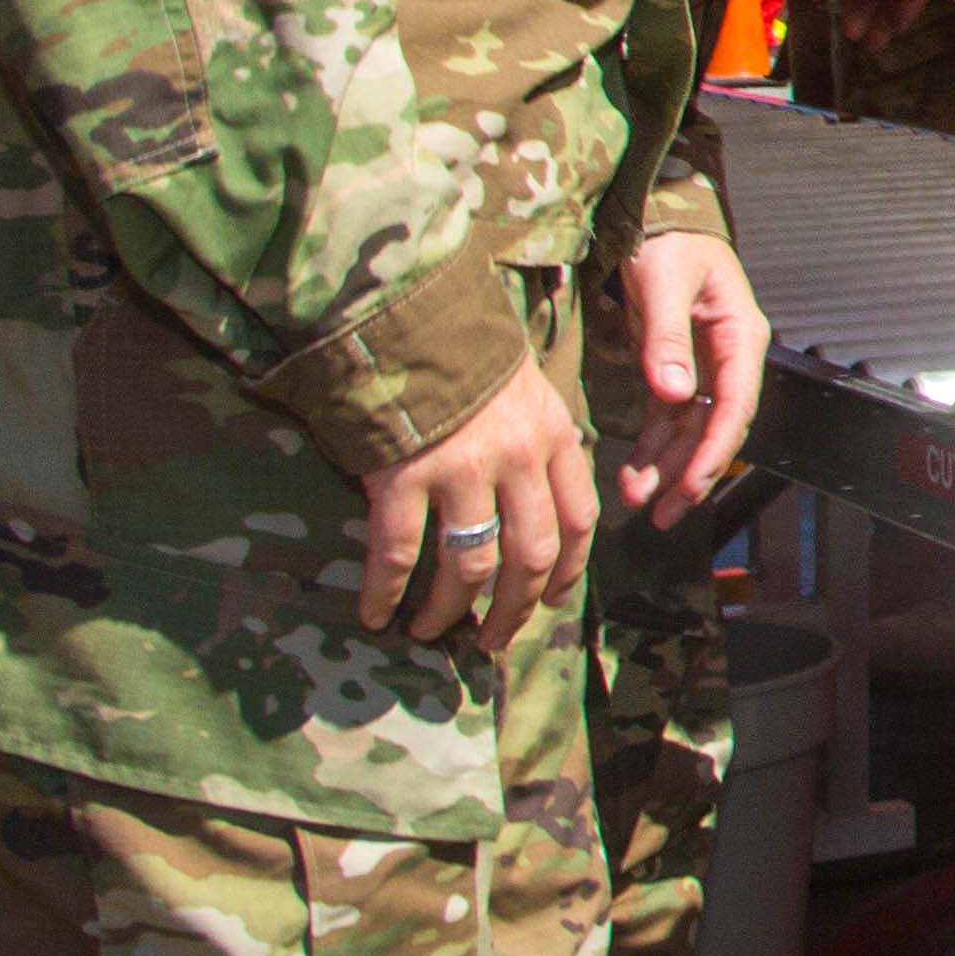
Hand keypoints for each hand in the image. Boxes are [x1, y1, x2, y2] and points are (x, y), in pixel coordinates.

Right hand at [359, 356, 597, 651]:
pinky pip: (399, 554)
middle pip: (530, 557)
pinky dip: (387, 592)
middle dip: (512, 610)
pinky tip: (376, 615)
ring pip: (470, 566)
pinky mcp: (403, 477)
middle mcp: (518, 459)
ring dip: (450, 611)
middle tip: (491, 642)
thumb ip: (540, 444)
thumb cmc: (465, 353)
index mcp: (556, 437)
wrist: (405, 313)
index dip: (567, 572)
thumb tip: (540, 503)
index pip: (578, 521)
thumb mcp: (527, 390)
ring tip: (430, 633)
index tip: (552, 602)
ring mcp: (462, 470)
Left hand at [609, 229, 768, 526]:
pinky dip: (653, 447)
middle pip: (715, 428)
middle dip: (690, 474)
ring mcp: (702, 365)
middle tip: (662, 514)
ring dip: (668, 467)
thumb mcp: (666, 282)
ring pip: (690, 430)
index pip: (735, 406)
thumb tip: (673, 393)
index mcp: (741, 337)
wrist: (653, 215)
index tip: (690, 485)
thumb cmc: (667, 241)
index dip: (714, 451)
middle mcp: (728, 357)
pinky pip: (668, 418)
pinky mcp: (674, 367)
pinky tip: (634, 473)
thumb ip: (668, 338)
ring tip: (638, 502)